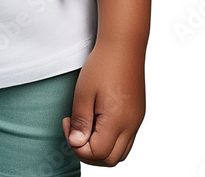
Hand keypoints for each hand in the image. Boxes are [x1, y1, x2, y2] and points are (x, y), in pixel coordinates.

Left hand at [62, 38, 146, 165]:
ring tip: (86, 125)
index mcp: (118, 121)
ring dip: (101, 148)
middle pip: (111, 160)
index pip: (98, 154)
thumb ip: (80, 121)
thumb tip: (76, 143)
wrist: (124, 44)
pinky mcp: (137, 114)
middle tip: (75, 130)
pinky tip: (98, 120)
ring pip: (120, 152)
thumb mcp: (83, 92)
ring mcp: (136, 120)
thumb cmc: (103, 64)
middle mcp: (131, 125)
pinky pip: (126, 138)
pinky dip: (110, 139)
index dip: (77, 145)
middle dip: (89, 153)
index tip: (67, 123)